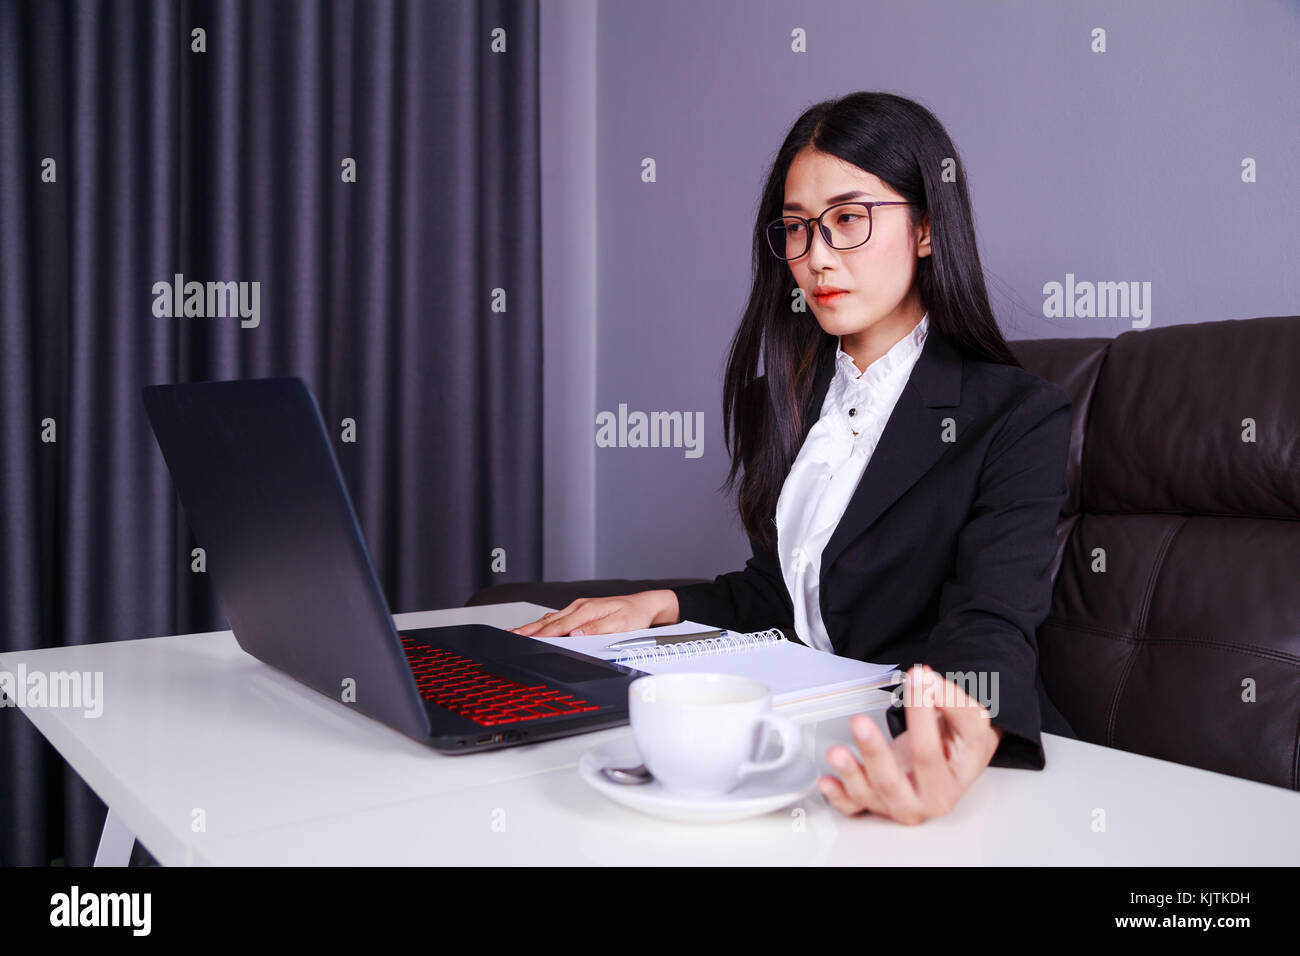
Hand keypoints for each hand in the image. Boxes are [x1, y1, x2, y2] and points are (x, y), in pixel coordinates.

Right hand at [506, 590, 678, 637]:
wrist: (645, 605)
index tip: (524, 639)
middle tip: (509, 635)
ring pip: (551, 619)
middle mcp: (580, 607)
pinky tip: (536, 628)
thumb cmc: (635, 615)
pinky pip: (557, 618)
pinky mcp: (580, 611)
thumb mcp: (620, 625)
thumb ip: (596, 630)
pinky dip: (543, 624)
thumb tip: (575, 634)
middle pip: (549, 621)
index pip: (559, 626)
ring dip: (532, 626)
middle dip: (528, 629)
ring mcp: (579, 608)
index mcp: (587, 610)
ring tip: (516, 633)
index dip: (540, 634)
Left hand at [818, 664, 1003, 824]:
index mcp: (948, 787)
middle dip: (874, 752)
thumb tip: (929, 682)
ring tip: (836, 752)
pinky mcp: (873, 803)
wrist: (955, 761)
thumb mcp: (972, 724)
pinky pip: (851, 805)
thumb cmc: (960, 744)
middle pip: (892, 781)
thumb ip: (955, 704)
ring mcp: (894, 804)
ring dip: (849, 772)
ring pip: (868, 793)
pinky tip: (825, 780)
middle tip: (860, 722)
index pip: (927, 754)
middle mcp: (920, 802)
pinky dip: (836, 794)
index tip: (915, 681)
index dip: (919, 716)